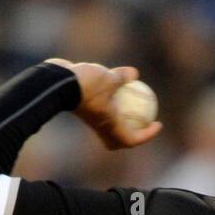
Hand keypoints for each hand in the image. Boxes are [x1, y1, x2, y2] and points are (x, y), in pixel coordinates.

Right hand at [44, 59, 162, 149]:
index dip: (147, 135)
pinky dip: (110, 104)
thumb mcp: (109, 78)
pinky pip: (102, 109)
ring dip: (120, 120)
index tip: (157, 124)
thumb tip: (135, 74)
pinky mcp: (84, 108)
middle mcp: (101, 126)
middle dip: (131, 136)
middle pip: (118, 140)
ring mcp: (92, 118)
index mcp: (110, 126)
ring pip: (109, 125)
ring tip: (131, 106)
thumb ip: (122, 77)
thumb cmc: (86, 84)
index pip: (132, 139)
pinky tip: (115, 87)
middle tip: (143, 122)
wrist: (57, 82)